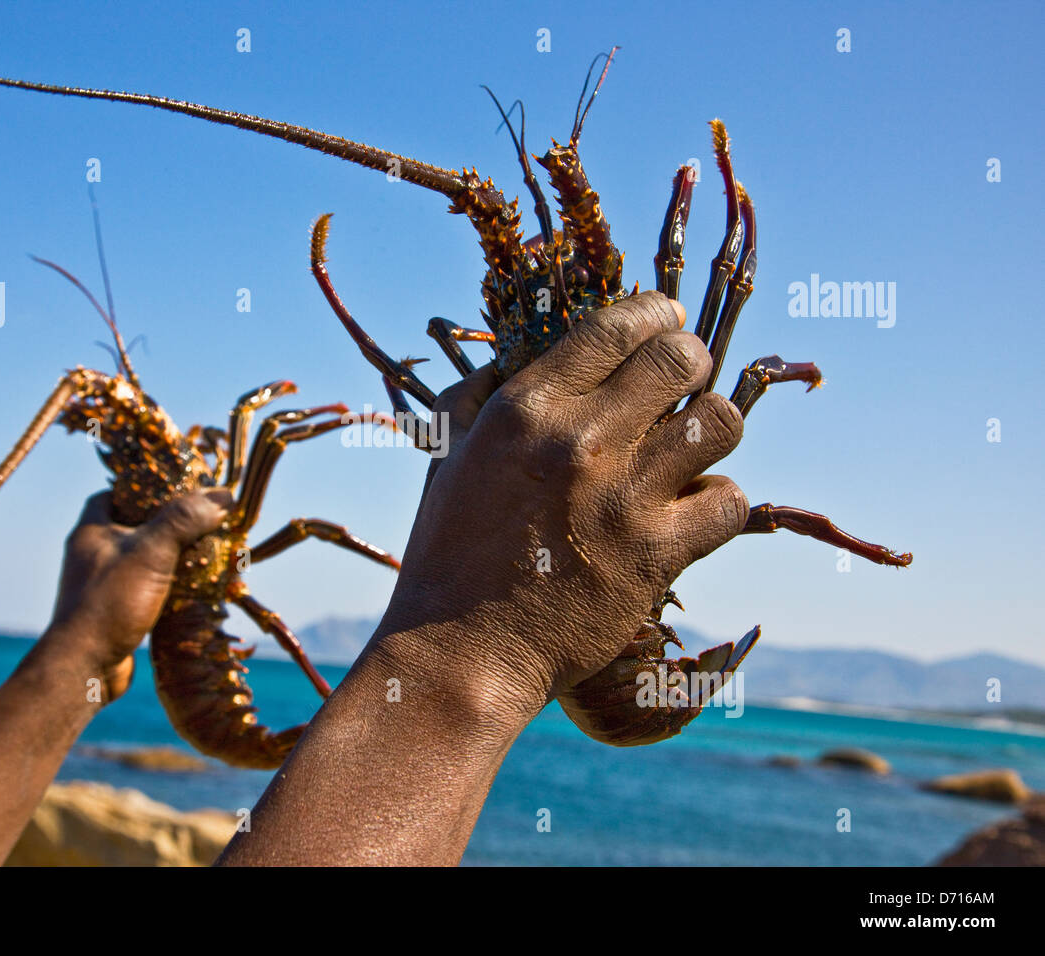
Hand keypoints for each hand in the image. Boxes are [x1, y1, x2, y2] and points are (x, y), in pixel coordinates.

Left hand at [45, 487, 231, 699]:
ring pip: (145, 560)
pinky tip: (195, 591)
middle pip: (137, 526)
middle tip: (205, 524)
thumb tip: (223, 496)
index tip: (180, 491)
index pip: (117, 493)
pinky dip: (170, 587)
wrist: (84, 667)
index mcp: (92, 529)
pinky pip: (147, 589)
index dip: (147, 489)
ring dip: (174, 559)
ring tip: (208, 556)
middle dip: (171, 526)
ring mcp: (103, 584)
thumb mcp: (151, 551)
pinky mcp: (116, 612)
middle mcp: (93, 553)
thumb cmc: (110, 602)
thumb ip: (184, 520)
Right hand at [376, 292, 747, 721]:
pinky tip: (691, 511)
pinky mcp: (658, 554)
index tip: (663, 323)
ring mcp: (625, 496)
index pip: (617, 325)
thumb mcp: (448, 455)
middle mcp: (581, 439)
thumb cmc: (448, 552)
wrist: (462, 651)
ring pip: (720, 422)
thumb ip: (480, 394)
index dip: (654, 314)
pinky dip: (717, 503)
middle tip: (681, 386)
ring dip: (710, 429)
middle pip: (682, 357)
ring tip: (689, 448)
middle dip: (690, 362)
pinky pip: (730, 500)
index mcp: (526, 407)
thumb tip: (518, 355)